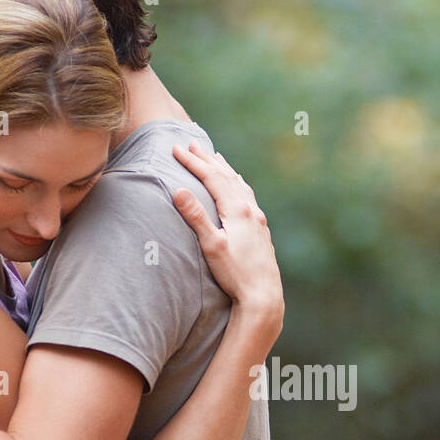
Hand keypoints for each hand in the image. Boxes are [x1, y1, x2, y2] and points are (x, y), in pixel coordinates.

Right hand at [171, 142, 283, 331]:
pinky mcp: (261, 230)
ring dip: (225, 169)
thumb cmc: (235, 274)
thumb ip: (196, 217)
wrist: (264, 295)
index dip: (193, 162)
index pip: (212, 178)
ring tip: (216, 157)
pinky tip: (239, 187)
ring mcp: (258, 220)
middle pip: (226, 176)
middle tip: (191, 144)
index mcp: (237, 210)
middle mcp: (250, 210)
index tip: (175, 149)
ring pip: (240, 185)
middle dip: (207, 159)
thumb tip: (179, 190)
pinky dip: (238, 184)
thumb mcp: (211, 245)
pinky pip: (248, 197)